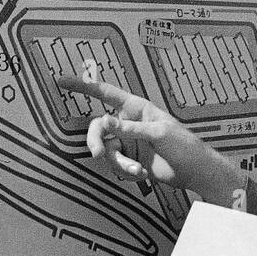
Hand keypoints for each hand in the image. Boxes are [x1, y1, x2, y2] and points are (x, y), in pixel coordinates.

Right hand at [55, 75, 193, 193]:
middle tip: (98, 153)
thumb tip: (104, 121)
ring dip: (120, 163)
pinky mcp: (129, 160)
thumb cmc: (184, 145)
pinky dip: (127, 172)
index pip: (106, 93)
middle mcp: (128, 124)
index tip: (62, 81)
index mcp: (137, 108)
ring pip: (106, 150)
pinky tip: (144, 174)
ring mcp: (128, 142)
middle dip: (96, 141)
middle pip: (98, 128)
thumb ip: (129, 128)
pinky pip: (116, 166)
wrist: (194, 171)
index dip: (84, 86)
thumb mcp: (158, 133)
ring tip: (138, 170)